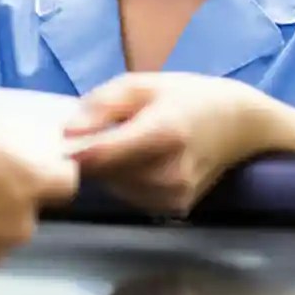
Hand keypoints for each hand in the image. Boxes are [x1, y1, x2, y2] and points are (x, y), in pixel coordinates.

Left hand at [64, 73, 269, 216]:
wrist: (239, 125)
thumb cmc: (187, 97)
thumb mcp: (141, 84)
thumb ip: (101, 105)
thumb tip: (66, 133)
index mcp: (164, 132)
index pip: (104, 154)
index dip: (73, 152)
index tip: (55, 146)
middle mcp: (170, 172)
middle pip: (104, 173)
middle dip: (93, 155)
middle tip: (105, 132)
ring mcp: (174, 196)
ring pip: (113, 187)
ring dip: (109, 169)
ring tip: (130, 143)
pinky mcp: (173, 210)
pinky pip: (129, 196)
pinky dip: (126, 180)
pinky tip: (143, 161)